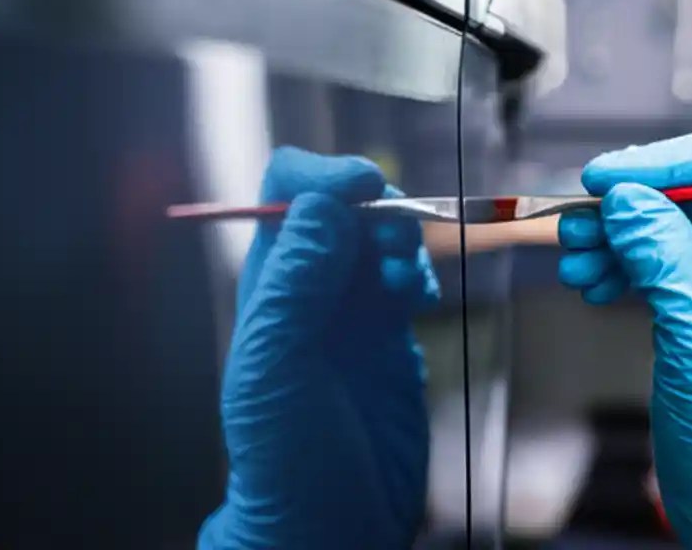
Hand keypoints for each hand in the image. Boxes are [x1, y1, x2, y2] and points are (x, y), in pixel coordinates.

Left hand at [199, 148, 437, 548]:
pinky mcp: (388, 338)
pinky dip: (421, 276)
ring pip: (381, 239)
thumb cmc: (285, 460)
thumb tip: (324, 205)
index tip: (366, 187)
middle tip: (393, 253)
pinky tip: (418, 303)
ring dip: (403, 245)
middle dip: (378, 212)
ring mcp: (350, 313)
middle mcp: (309, 290)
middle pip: (346, 207)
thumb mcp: (277, 368)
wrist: (328, 527)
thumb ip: (294, 285)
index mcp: (271, 286)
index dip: (326, 177)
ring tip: (406, 288)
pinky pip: (407, 279)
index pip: (287, 192)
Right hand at [558, 127, 691, 548]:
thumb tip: (629, 199)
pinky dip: (615, 266)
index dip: (661, 163)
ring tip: (576, 262)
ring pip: (660, 229)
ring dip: (612, 237)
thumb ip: (669, 260)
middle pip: (685, 195)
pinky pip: (650, 266)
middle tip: (576, 228)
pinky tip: (591, 283)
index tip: (603, 181)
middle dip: (627, 205)